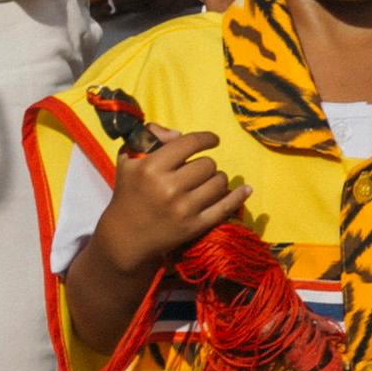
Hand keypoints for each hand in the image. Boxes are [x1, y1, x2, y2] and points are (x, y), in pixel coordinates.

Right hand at [91, 125, 243, 274]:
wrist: (125, 236)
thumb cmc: (129, 192)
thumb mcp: (129, 159)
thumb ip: (150, 136)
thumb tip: (179, 134)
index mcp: (151, 168)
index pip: (190, 143)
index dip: (207, 138)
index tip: (213, 140)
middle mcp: (168, 188)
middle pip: (208, 164)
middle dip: (205, 164)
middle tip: (197, 171)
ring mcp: (183, 209)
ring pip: (219, 182)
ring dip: (217, 179)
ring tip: (206, 183)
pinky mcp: (194, 226)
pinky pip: (225, 207)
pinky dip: (238, 196)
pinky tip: (246, 189)